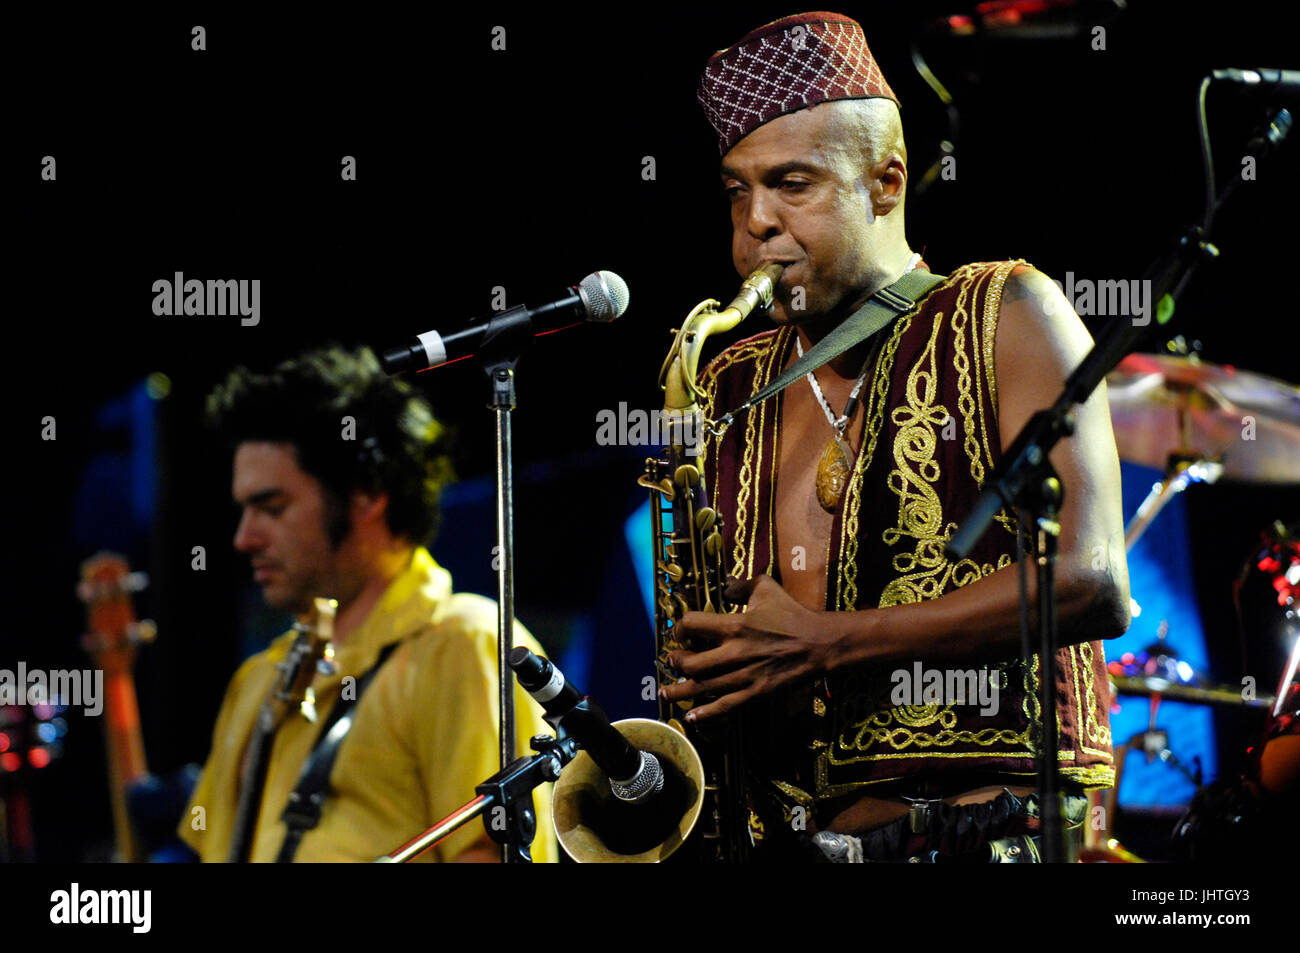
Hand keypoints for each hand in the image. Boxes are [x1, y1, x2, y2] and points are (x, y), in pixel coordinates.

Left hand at [658, 575, 840, 721]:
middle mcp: (734, 652)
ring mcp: (744, 676)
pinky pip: (724, 707)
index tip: (678, 633)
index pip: (691, 625)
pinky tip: (691, 716)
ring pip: (702, 688)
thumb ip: (741, 585)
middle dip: (676, 662)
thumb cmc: (792, 614)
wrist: (820, 644)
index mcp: (735, 625)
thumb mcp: (767, 588)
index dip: (679, 629)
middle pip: (691, 663)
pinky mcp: (755, 693)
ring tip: (666, 693)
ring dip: (680, 691)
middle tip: (673, 660)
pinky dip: (705, 713)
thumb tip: (725, 586)